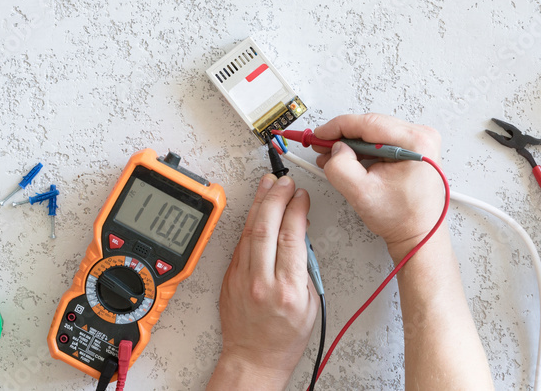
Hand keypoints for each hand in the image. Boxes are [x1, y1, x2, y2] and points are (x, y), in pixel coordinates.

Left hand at [207, 175, 317, 390]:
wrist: (254, 358)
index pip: (292, 236)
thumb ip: (305, 267)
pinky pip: (240, 242)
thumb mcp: (311, 304)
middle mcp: (262, 281)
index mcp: (287, 289)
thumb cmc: (285, 337)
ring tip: (268, 184)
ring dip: (260, 203)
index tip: (301, 196)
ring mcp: (242, 278)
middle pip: (266, 226)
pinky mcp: (230, 277)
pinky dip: (250, 221)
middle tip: (284, 182)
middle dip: (276, 197)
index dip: (297, 209)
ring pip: (250, 230)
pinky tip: (257, 208)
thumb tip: (300, 233)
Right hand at [315, 113, 446, 260]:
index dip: (338, 127)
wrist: (419, 234)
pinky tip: (350, 158)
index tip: (320, 134)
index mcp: (415, 143)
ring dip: (352, 144)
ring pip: (375, 133)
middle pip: (371, 126)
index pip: (369, 123)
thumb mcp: (361, 193)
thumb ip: (341, 167)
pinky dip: (364, 148)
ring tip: (333, 156)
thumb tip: (336, 148)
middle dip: (343, 136)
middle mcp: (422, 137)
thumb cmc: (401, 218)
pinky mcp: (415, 149)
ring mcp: (420, 142)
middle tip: (323, 147)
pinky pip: (382, 140)